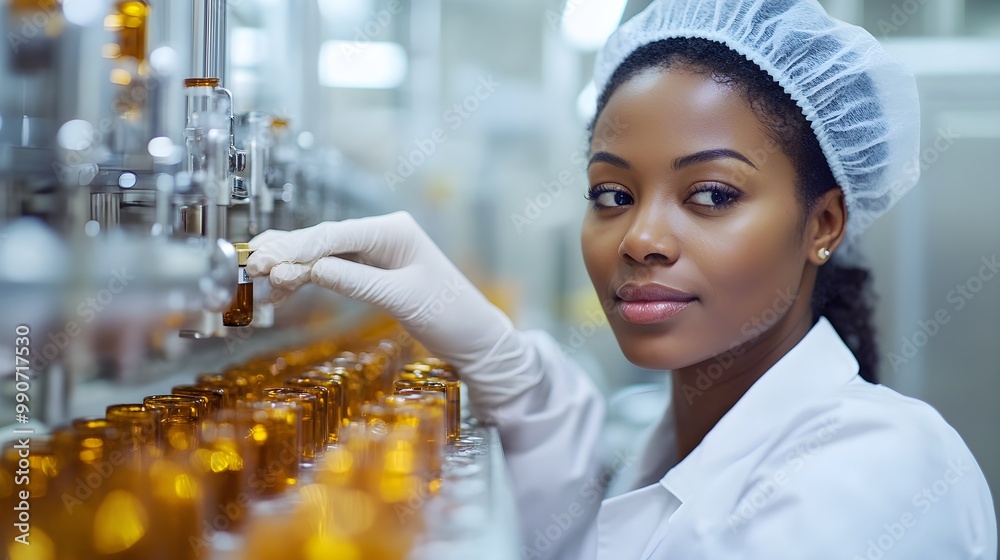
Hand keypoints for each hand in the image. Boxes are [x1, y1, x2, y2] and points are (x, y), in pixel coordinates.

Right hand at [246, 212, 542, 408]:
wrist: (476, 337)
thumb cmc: (450, 315)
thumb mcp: (402, 299)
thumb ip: (356, 282)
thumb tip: (310, 270)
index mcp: (394, 230)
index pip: (336, 234)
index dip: (297, 247)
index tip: (267, 260)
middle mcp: (383, 233)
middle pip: (325, 239)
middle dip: (287, 252)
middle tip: (251, 265)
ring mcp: (377, 250)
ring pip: (324, 252)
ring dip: (292, 264)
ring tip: (258, 275)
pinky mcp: (373, 269)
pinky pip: (333, 267)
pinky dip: (308, 277)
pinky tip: (283, 286)